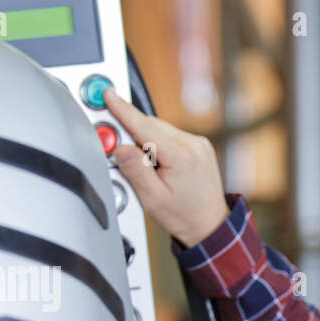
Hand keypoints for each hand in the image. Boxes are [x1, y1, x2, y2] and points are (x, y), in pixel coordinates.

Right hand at [102, 87, 230, 247]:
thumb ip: (135, 170)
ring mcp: (199, 143)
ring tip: (149, 171)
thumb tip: (120, 148)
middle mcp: (194, 144)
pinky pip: (170, 136)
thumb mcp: (153, 198)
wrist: (210, 225)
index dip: (122, 110)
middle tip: (122, 157)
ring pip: (160, 130)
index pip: (144, 126)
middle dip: (132, 135)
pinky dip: (159, 145)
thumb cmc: (184, 216)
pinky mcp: (200, 145)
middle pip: (151, 125)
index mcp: (181, 155)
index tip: (109, 95)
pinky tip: (160, 166)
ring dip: (146, 142)